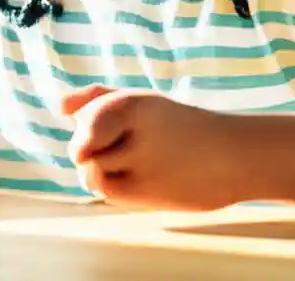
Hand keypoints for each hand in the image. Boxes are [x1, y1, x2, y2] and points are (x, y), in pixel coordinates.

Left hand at [62, 86, 242, 210]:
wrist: (233, 157)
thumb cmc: (182, 127)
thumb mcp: (145, 103)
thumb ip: (99, 98)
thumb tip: (60, 107)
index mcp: (138, 103)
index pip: (92, 115)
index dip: (84, 123)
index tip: (83, 124)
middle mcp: (139, 134)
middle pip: (83, 145)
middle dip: (89, 146)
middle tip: (121, 143)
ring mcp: (144, 167)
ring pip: (92, 172)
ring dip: (100, 168)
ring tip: (132, 159)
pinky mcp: (147, 196)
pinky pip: (108, 192)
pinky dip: (112, 185)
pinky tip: (137, 177)